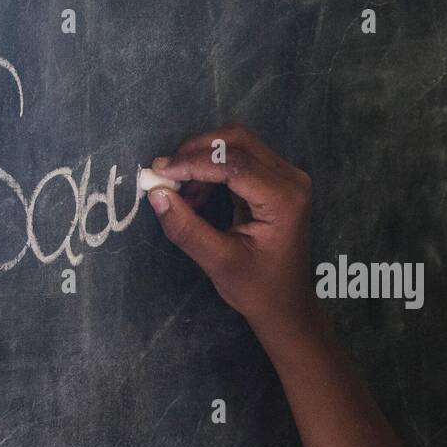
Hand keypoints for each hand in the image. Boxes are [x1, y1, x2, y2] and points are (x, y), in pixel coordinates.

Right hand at [146, 123, 315, 328]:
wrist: (286, 305)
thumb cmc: (258, 289)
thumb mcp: (218, 262)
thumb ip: (187, 227)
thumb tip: (156, 193)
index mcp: (284, 200)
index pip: (235, 164)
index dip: (193, 162)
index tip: (159, 172)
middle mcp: (290, 179)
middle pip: (237, 141)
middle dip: (196, 152)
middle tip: (163, 174)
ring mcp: (285, 177)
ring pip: (236, 146)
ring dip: (201, 161)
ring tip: (177, 192)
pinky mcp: (274, 181)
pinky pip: (238, 160)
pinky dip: (210, 170)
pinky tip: (193, 196)